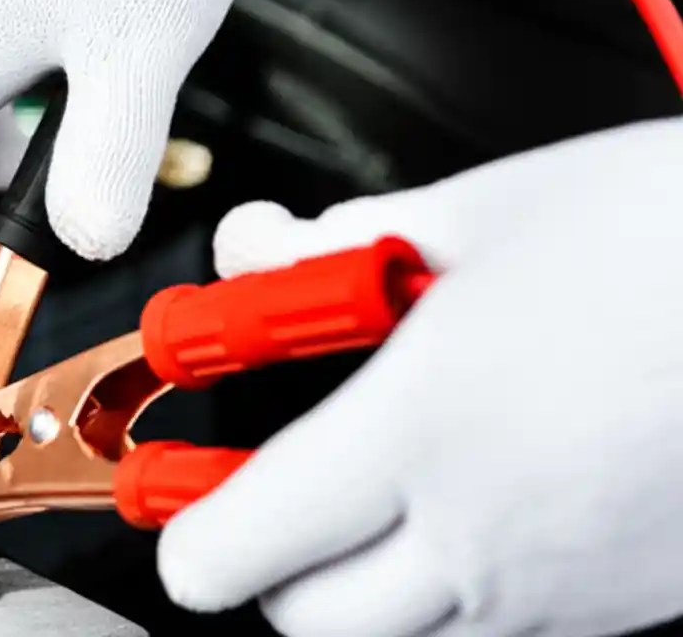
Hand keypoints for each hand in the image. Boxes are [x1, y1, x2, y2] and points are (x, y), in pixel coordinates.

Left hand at [159, 117, 682, 636]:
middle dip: (265, 563)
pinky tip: (480, 492)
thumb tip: (252, 256)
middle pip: (302, 619)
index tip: (173, 484)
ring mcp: (558, 587)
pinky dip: (449, 583)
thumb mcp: (479, 213)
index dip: (182, 528)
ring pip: (396, 636)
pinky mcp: (619, 604)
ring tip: (384, 480)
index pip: (236, 547)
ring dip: (356, 578)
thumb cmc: (668, 239)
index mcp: (424, 428)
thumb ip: (334, 248)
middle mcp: (483, 532)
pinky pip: (490, 626)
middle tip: (273, 486)